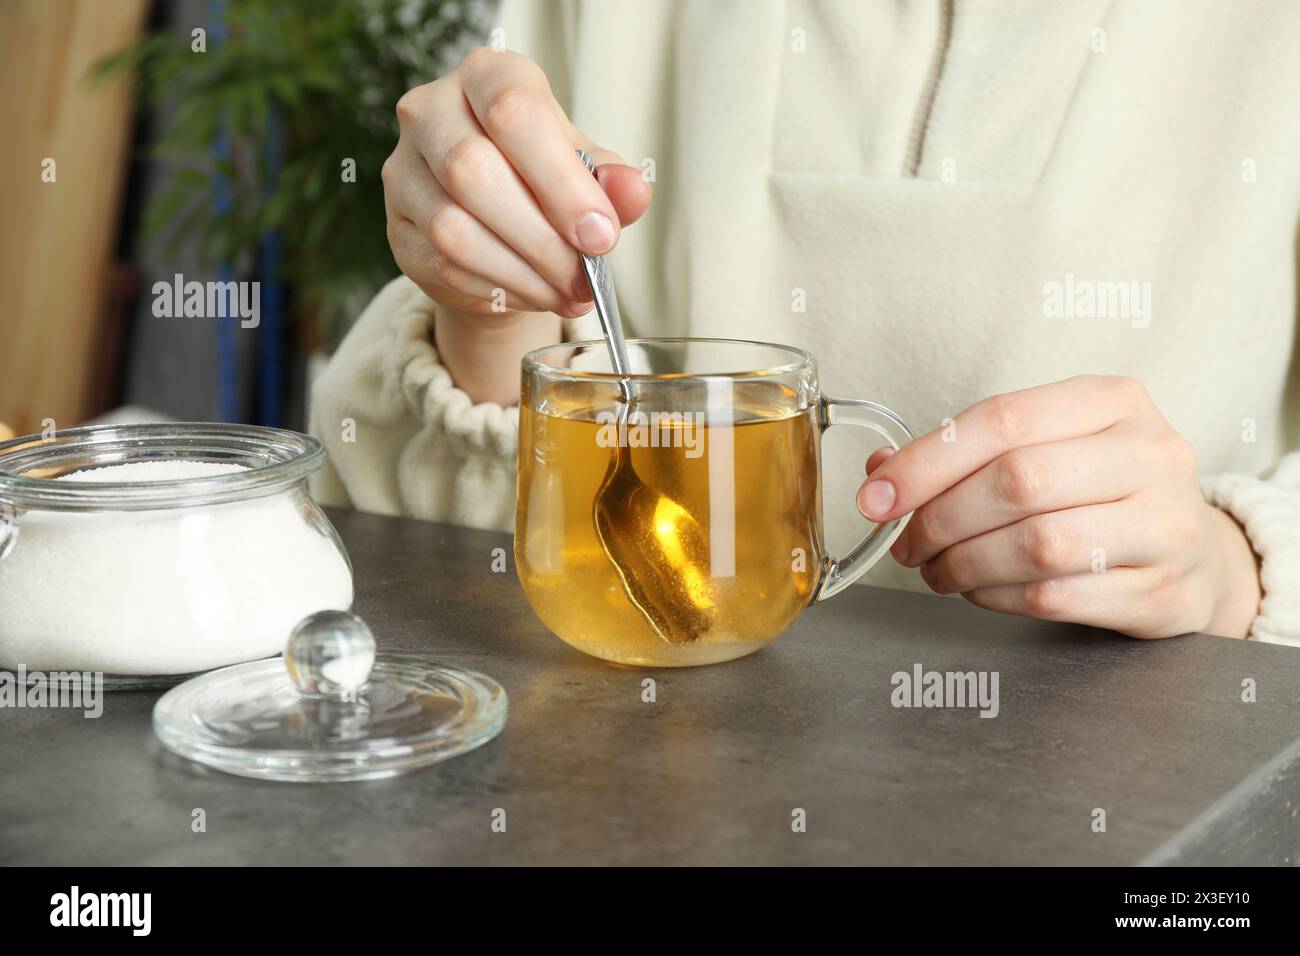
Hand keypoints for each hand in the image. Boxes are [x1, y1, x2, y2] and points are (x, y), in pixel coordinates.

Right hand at [384, 47, 650, 318]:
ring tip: (569, 292)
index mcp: (485, 76)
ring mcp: (404, 171)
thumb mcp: (586, 171)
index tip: (601, 234)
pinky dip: (500, 288)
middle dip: (541, 236)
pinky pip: (443, 265)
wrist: (498, 222)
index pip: (513, 109)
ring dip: (521, 272)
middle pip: (471, 170)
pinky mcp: (398, 228)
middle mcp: (430, 111)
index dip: (560, 179)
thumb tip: (633, 191)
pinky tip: (536, 294)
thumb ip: (611, 180)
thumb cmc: (545, 180)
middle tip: (586, 274)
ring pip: (452, 228)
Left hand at [857, 376, 1260, 638]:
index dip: (926, 461)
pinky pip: (1053, 597)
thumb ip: (966, 454)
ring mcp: (1165, 524)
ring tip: (937, 569)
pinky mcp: (1160, 590)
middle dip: (941, 518)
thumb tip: (881, 475)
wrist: (1197, 558)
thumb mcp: (1048, 449)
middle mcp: (1150, 454)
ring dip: (964, 564)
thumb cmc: (1104, 493)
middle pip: (1017, 481)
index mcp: (1114, 401)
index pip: (1003, 420)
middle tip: (908, 543)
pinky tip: (978, 589)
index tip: (877, 496)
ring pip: (1037, 545)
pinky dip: (996, 597)